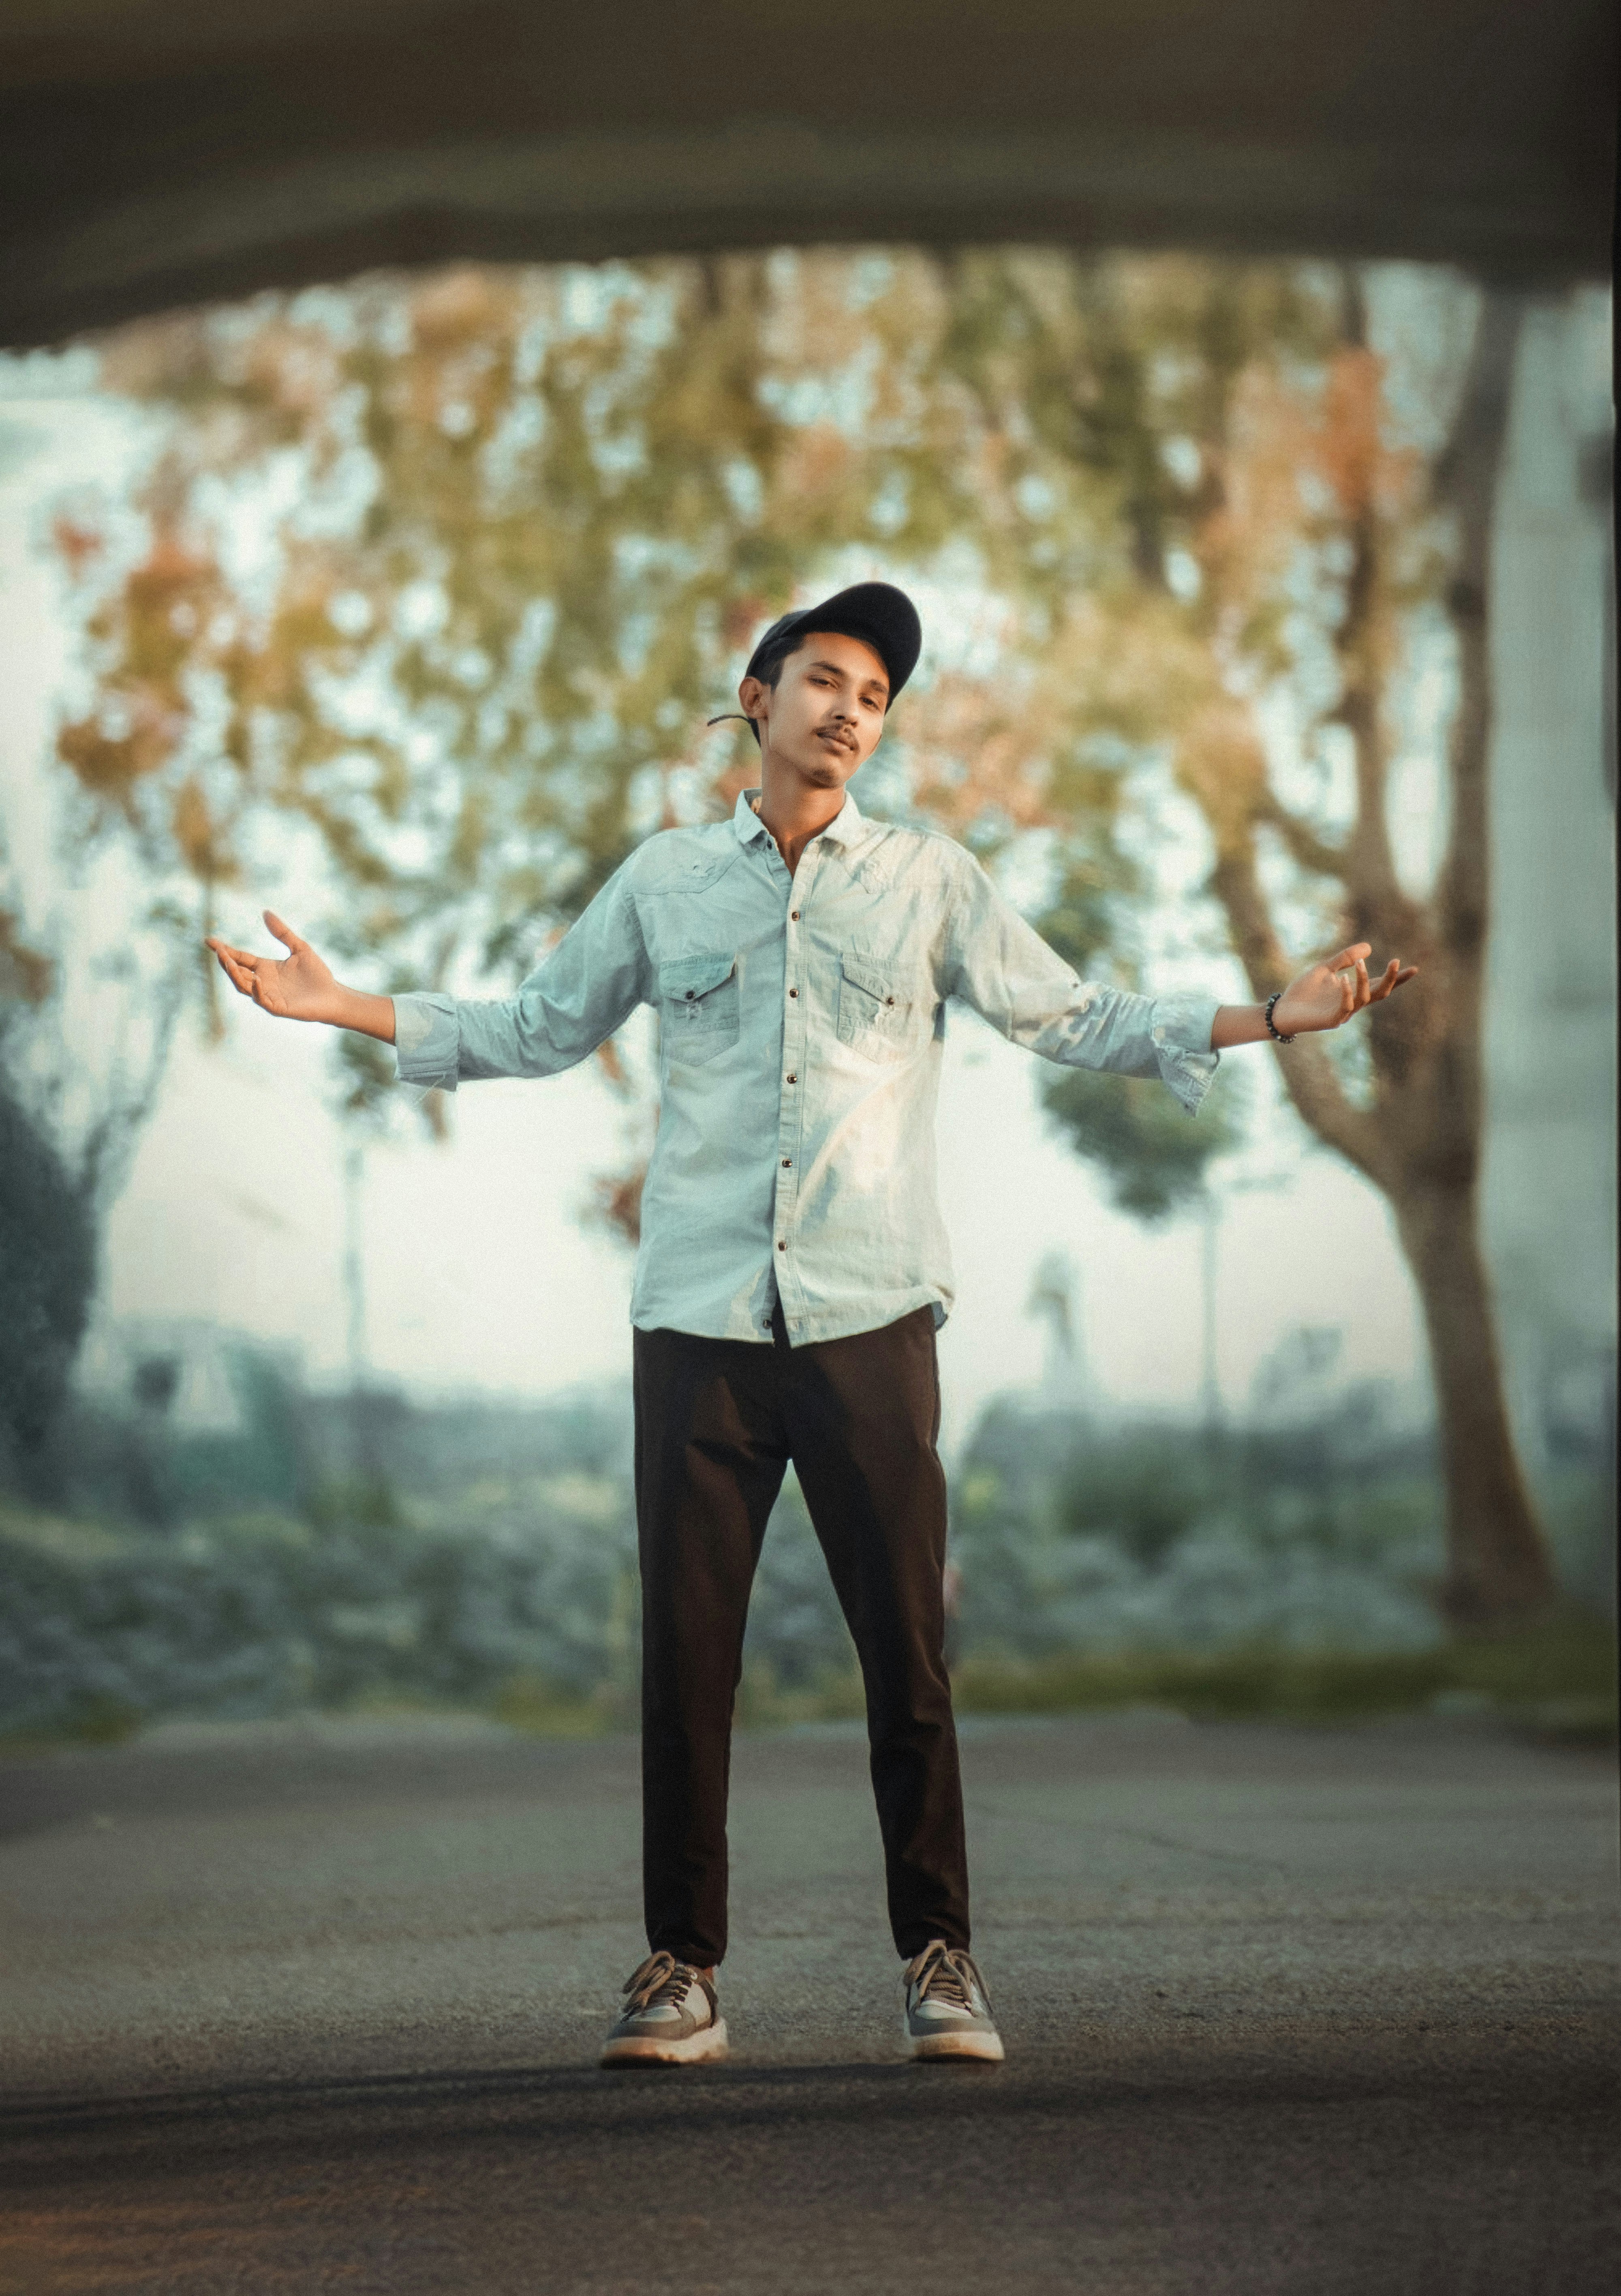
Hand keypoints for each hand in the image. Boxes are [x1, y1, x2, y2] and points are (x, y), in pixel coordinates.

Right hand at [205, 911, 336, 1021]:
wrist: (333, 995)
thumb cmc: (317, 974)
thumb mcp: (299, 948)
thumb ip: (282, 932)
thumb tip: (265, 912)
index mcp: (265, 968)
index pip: (240, 958)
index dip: (224, 950)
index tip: (209, 940)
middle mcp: (262, 982)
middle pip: (236, 972)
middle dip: (225, 962)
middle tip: (218, 950)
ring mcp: (268, 995)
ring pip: (243, 986)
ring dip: (235, 974)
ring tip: (228, 961)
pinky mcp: (277, 1007)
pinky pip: (262, 999)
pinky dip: (257, 990)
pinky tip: (256, 979)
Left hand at [1273, 942, 1417, 1035]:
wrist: (1283, 1009)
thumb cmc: (1303, 991)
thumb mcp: (1324, 969)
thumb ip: (1344, 959)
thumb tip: (1368, 947)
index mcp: (1354, 991)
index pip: (1380, 984)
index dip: (1398, 978)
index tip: (1414, 968)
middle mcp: (1353, 1003)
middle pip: (1381, 993)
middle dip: (1391, 978)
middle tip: (1395, 961)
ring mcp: (1344, 1013)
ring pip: (1365, 998)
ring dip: (1364, 979)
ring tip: (1359, 963)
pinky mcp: (1332, 1020)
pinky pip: (1345, 1007)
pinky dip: (1346, 992)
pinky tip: (1343, 979)